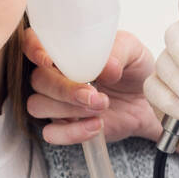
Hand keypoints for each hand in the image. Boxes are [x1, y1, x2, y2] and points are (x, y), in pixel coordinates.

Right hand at [23, 27, 162, 144]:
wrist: (147, 101)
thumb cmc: (133, 70)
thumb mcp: (133, 51)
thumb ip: (118, 52)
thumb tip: (106, 67)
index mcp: (64, 51)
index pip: (31, 43)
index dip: (34, 50)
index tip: (49, 60)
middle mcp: (54, 75)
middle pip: (37, 80)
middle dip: (65, 89)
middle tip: (94, 94)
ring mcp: (56, 102)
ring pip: (38, 106)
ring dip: (69, 110)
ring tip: (101, 107)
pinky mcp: (65, 126)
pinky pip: (52, 134)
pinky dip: (72, 132)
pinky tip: (96, 125)